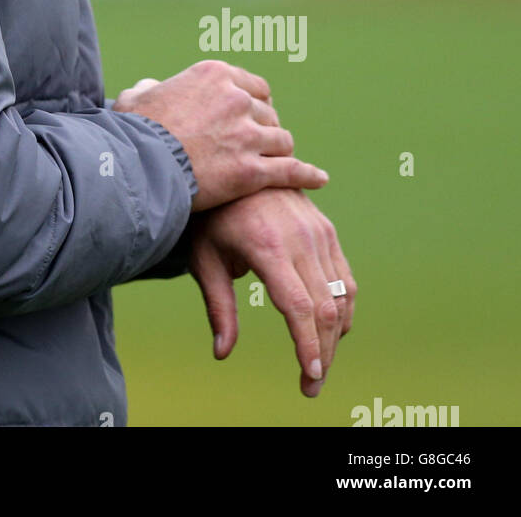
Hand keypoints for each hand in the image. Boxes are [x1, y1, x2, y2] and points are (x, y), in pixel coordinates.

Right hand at [113, 61, 328, 209]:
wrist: (137, 166)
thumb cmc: (132, 132)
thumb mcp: (135, 99)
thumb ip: (148, 88)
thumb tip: (149, 86)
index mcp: (214, 75)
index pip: (253, 86)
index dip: (255, 104)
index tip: (251, 118)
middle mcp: (236, 99)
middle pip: (268, 114)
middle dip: (265, 130)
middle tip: (260, 146)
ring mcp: (247, 135)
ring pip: (281, 141)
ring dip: (279, 152)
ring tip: (279, 163)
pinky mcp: (252, 170)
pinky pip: (290, 170)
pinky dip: (306, 175)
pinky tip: (318, 179)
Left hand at [188, 187, 356, 397]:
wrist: (234, 165)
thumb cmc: (211, 215)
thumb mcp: (204, 258)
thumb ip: (218, 307)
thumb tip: (222, 353)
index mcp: (268, 246)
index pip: (299, 308)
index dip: (307, 347)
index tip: (309, 378)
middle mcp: (300, 238)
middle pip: (325, 309)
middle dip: (323, 353)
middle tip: (312, 385)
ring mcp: (318, 231)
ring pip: (342, 297)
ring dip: (335, 337)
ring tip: (319, 364)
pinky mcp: (326, 229)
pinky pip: (345, 278)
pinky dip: (343, 310)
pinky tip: (331, 331)